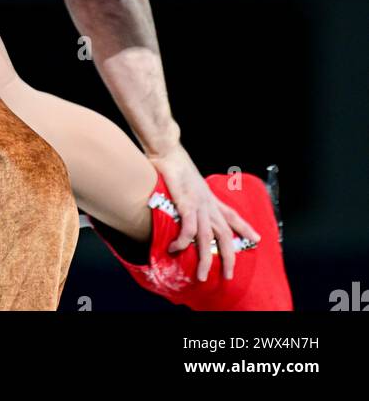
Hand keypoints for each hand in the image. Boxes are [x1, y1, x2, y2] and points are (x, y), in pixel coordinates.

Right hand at [147, 143, 261, 282]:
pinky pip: (188, 229)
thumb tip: (187, 200)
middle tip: (229, 275)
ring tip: (202, 276)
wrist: (168, 150)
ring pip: (208, 238)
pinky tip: (175, 249)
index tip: (257, 239)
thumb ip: (191, 195)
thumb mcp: (190, 182)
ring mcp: (198, 204)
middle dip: (229, 256)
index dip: (245, 228)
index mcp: (210, 198)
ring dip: (206, 259)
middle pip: (225, 234)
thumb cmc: (175, 163)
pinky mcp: (186, 204)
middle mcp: (208, 203)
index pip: (232, 215)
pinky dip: (183, 241)